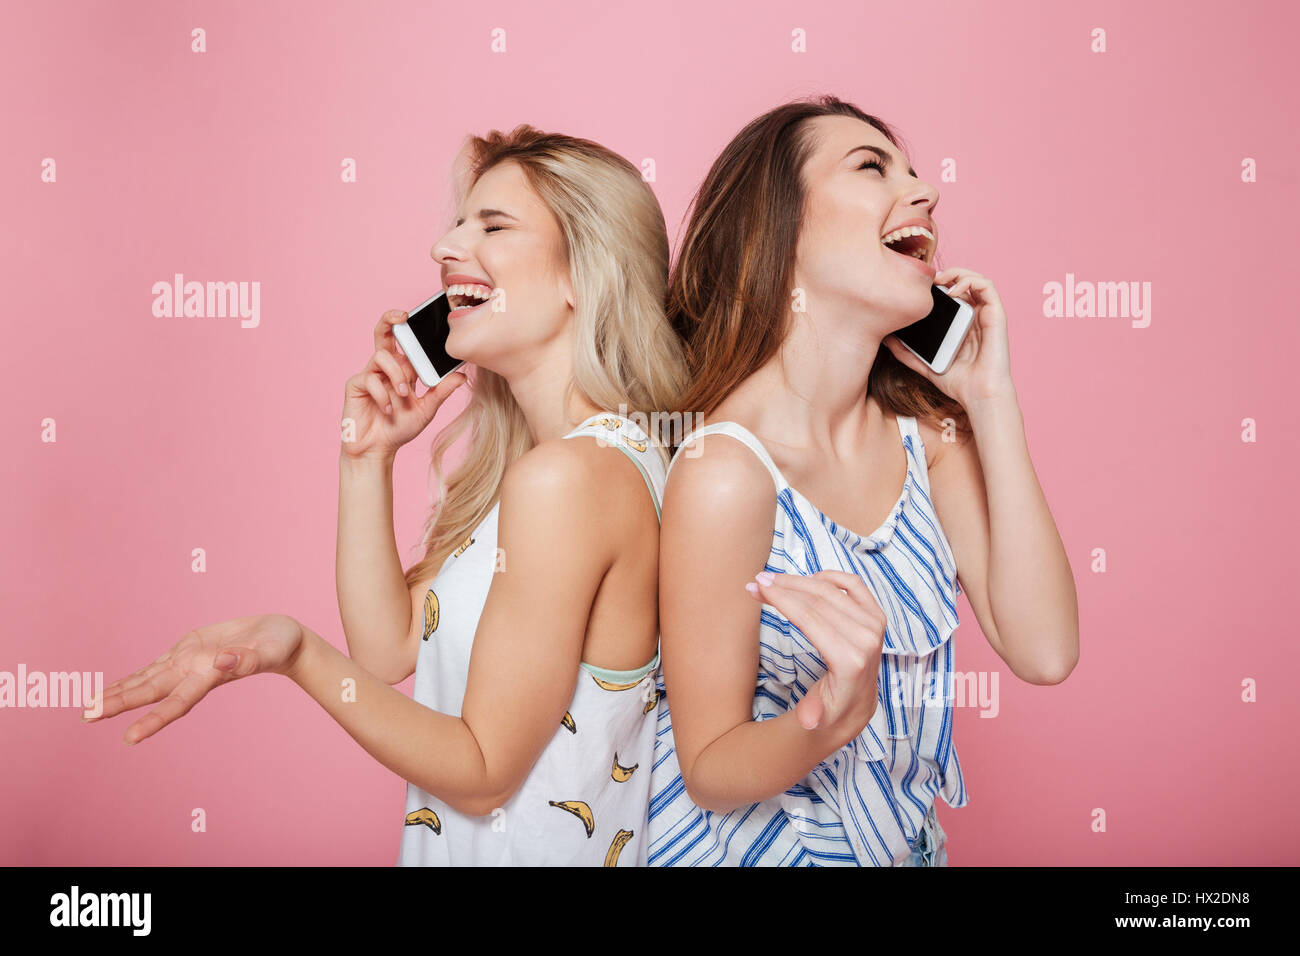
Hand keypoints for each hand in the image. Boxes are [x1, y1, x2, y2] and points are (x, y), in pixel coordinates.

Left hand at [82, 614, 303, 744]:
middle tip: (86, 716)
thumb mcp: (270, 648)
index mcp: (211, 676)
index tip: (130, 738)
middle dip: (119, 704)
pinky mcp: (187, 650)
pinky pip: (154, 667)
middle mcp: (193, 674)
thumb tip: (223, 661)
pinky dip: (134, 677)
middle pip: (150, 692)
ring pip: (147, 681)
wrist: (280, 639)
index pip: (177, 702)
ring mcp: (188, 663)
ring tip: (89, 708)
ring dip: (119, 694)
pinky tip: (117, 687)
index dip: (154, 720)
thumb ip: (249, 657)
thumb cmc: (280, 644)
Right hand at [340, 310, 467, 460]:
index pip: (406, 343)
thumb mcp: (427, 409)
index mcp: (402, 369)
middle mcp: (385, 368)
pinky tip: (388, 409)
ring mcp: (369, 375)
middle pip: (384, 334)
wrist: (378, 449)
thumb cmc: (400, 429)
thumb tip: (462, 376)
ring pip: (381, 357)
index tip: (426, 321)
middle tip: (402, 316)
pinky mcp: (356, 385)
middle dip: (390, 319)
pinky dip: (383, 394)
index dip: (412, 329)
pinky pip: (370, 379)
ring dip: (396, 374)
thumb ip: (441, 391)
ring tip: (403, 395)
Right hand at [745, 570, 884, 732]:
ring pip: (831, 590)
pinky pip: (853, 585)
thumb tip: (808, 721)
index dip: (781, 599)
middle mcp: (867, 639)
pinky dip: (830, 576)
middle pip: (818, 600)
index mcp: (851, 661)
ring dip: (799, 580)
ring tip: (773, 580)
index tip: (756, 588)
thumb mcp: (817, 718)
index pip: (810, 618)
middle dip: (783, 587)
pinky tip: (810, 578)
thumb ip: (812, 715)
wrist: (855, 707)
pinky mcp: (876, 617)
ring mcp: (874, 626)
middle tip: (757, 582)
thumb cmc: (829, 707)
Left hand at [883, 267, 1015, 406]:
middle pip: (965, 283)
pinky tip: (953, 290)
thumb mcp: (925, 365)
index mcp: (962, 324)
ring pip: (977, 280)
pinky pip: (988, 287)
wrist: (977, 395)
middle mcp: (976, 317)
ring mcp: (987, 315)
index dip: (940, 285)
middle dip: (947, 274)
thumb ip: (907, 353)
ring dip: (959, 272)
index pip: (954, 294)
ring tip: (940, 280)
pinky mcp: (996, 316)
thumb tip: (886, 340)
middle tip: (928, 280)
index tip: (920, 288)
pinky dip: (970, 281)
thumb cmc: (958, 383)